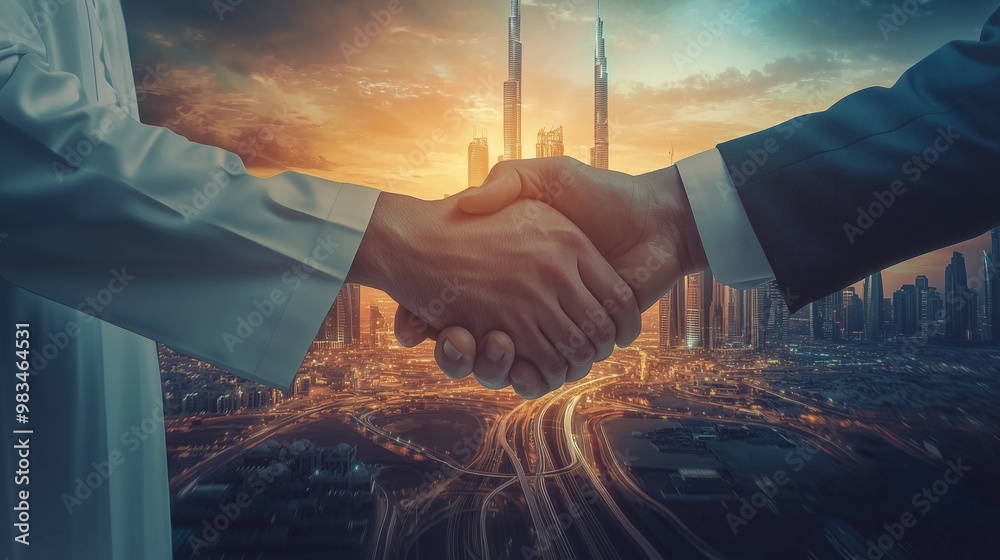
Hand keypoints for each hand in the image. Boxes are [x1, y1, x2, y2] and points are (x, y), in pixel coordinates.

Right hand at [394, 157, 708, 393]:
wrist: (658, 221)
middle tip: (434, 336)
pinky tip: (514, 362)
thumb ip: (507, 181)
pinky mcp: (581, 341)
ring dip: (484, 364)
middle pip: (479, 340)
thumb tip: (465, 204)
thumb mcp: (546, 177)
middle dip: (452, 349)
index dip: (436, 316)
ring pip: (506, 361)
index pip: (466, 300)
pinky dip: (527, 376)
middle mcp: (537, 300)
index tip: (408, 322)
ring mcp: (557, 323)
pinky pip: (546, 370)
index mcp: (522, 269)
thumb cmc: (602, 194)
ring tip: (467, 343)